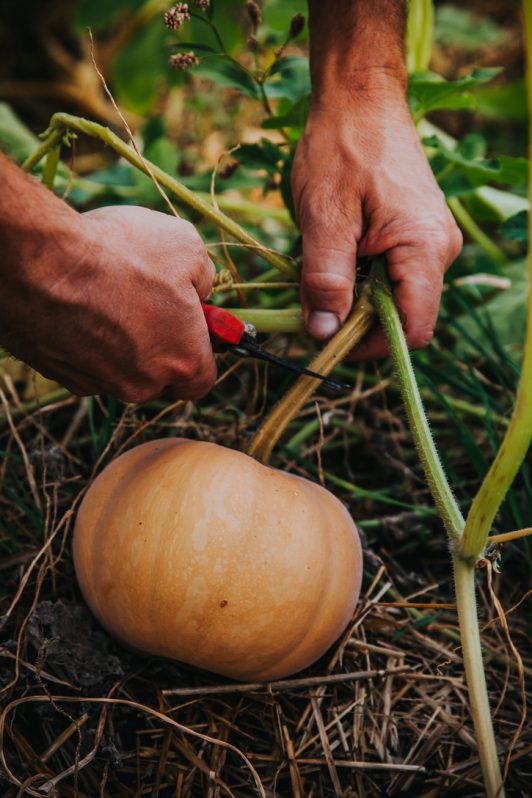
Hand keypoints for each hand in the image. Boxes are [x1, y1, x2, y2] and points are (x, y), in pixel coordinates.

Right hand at [3, 205, 216, 401]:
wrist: (40, 262)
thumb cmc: (120, 253)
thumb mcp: (186, 246)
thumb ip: (204, 278)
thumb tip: (200, 290)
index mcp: (183, 361)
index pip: (202, 378)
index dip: (199, 348)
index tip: (191, 323)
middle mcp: (143, 384)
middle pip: (159, 374)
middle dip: (157, 343)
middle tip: (145, 300)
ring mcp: (99, 383)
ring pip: (120, 369)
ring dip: (118, 340)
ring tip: (104, 294)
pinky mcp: (62, 375)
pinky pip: (84, 362)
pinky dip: (84, 339)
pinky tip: (75, 304)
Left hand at [291, 94, 462, 356]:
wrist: (359, 98)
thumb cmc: (341, 147)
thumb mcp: (324, 217)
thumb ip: (326, 279)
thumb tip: (324, 334)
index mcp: (425, 248)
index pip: (413, 329)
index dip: (371, 347)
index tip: (326, 341)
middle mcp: (438, 250)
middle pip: (402, 317)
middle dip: (355, 322)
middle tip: (310, 307)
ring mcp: (428, 242)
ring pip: (393, 298)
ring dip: (353, 299)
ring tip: (319, 272)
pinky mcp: (414, 235)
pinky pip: (390, 276)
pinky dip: (358, 279)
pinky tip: (333, 256)